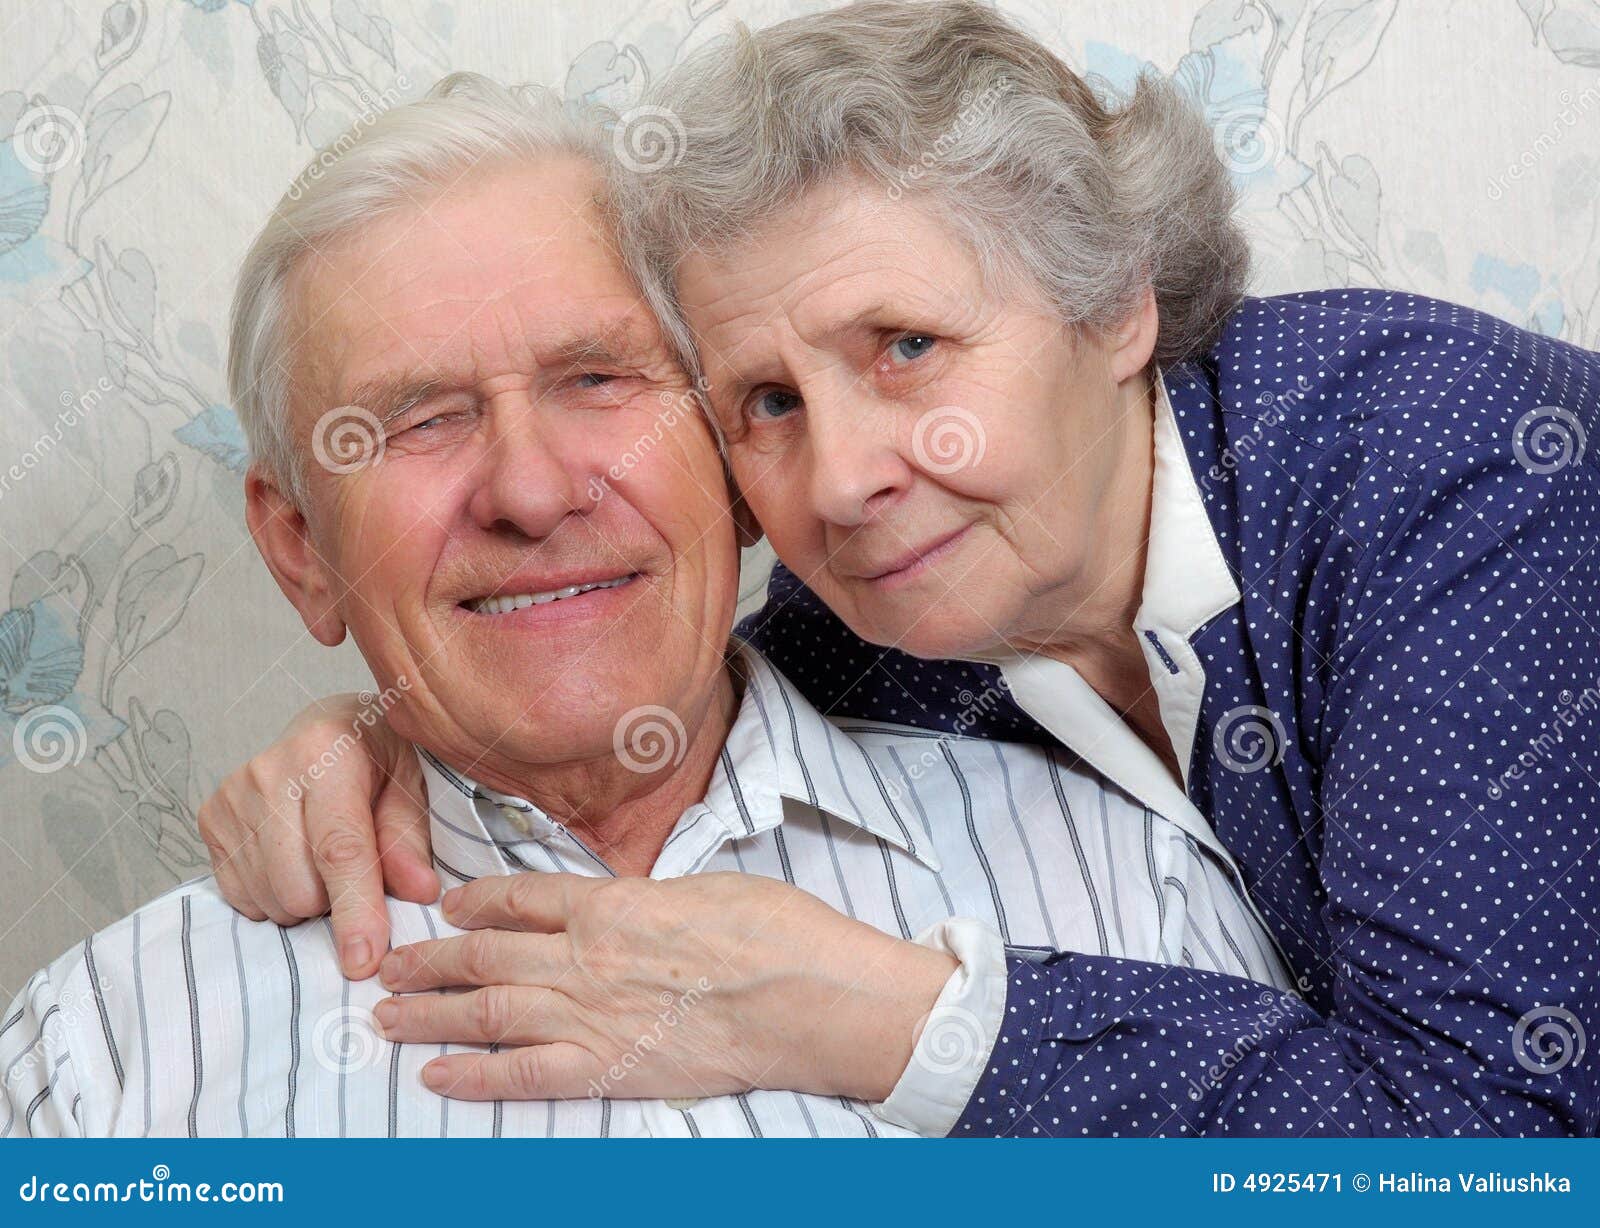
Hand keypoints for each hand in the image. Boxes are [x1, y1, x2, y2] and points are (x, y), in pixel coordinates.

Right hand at [197, 693, 437, 977]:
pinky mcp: (210, 819)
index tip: (364, 960)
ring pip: (270, 900)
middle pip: (298, 887)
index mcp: (327, 752)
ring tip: (325, 858)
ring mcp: (232, 796)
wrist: (333, 730)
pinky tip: (294, 857)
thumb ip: (411, 840)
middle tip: (357, 872)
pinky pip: (242, 896)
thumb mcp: (414, 786)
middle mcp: (269, 772)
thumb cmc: (381, 760)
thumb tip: (419, 893)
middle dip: (335, 902)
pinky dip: (274, 894)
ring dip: (306, 900)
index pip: (339, 848)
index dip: (355, 910)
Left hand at [373, 872, 956, 1102]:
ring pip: (487, 1011)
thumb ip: (650, 898)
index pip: (521, 895)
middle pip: (486, 954)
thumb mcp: (707, 886)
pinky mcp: (609, 1068)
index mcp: (614, 902)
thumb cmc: (777, 933)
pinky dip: (474, 1076)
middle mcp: (587, 955)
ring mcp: (592, 1014)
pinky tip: (436, 1077)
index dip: (476, 901)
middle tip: (388, 964)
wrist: (811, 997)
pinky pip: (523, 1075)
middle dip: (430, 960)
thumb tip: (627, 904)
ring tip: (387, 1015)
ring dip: (430, 1013)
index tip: (447, 906)